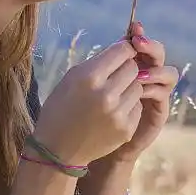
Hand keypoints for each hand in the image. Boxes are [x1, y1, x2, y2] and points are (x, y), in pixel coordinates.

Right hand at [33, 38, 142, 166]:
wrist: (57, 150)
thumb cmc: (60, 108)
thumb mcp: (71, 78)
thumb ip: (98, 61)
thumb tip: (126, 44)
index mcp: (89, 77)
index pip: (123, 51)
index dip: (123, 50)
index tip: (121, 54)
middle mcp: (106, 94)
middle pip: (133, 68)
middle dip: (126, 69)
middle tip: (115, 76)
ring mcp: (118, 113)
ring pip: (138, 86)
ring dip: (128, 87)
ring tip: (112, 95)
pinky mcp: (127, 129)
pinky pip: (137, 106)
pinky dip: (128, 106)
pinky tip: (113, 112)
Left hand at [107, 20, 178, 162]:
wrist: (93, 142)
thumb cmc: (89, 109)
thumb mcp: (96, 81)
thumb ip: (109, 60)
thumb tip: (120, 35)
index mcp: (132, 64)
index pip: (142, 43)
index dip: (139, 35)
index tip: (134, 29)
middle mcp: (148, 76)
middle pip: (159, 53)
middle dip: (150, 47)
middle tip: (139, 43)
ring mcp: (155, 93)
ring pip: (168, 73)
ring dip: (155, 70)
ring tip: (140, 73)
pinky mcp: (158, 110)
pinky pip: (162, 94)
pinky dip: (153, 89)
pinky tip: (141, 90)